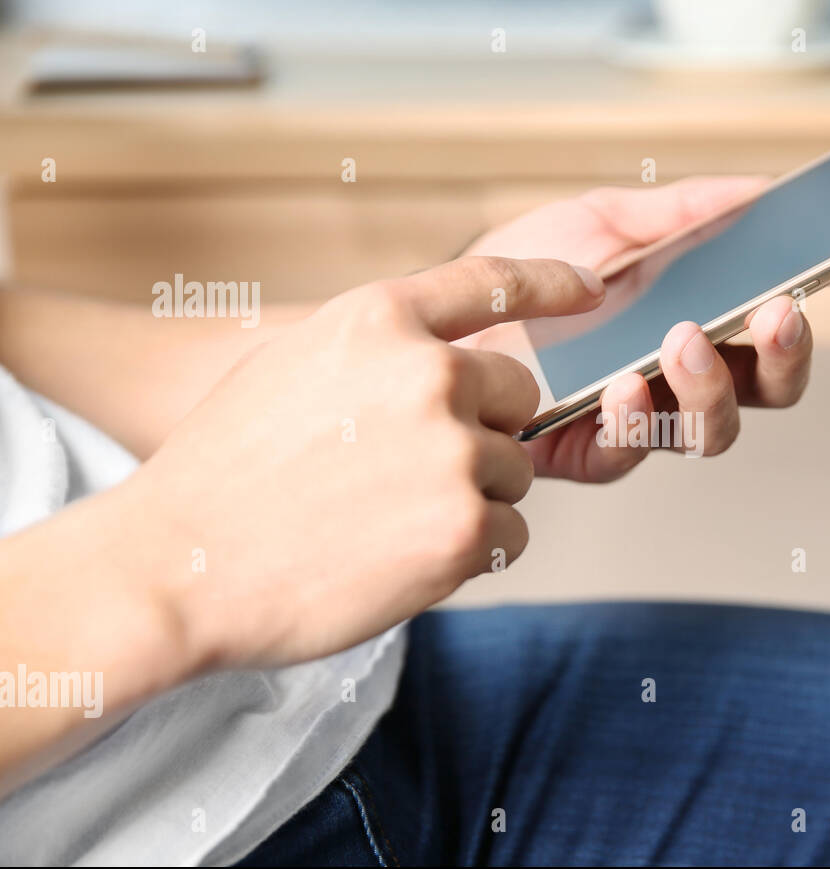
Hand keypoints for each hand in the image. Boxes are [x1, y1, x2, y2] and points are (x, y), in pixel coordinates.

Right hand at [121, 257, 603, 670]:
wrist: (178, 568)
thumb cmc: (222, 474)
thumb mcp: (291, 366)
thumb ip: (376, 350)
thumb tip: (441, 358)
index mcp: (378, 319)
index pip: (492, 280)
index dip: (552, 282)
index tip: (593, 288)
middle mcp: (428, 373)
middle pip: (517, 394)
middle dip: (481, 431)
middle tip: (406, 474)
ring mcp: (451, 451)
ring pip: (514, 470)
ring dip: (472, 497)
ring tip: (386, 522)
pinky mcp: (464, 529)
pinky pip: (511, 534)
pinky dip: (471, 553)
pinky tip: (402, 560)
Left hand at [464, 176, 829, 481]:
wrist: (446, 316)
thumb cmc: (527, 272)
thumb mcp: (606, 220)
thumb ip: (683, 212)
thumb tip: (761, 190)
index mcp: (703, 320)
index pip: (783, 315)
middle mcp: (684, 378)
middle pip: (771, 389)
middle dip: (786, 356)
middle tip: (776, 315)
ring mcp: (642, 420)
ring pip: (714, 431)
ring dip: (711, 386)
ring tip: (684, 340)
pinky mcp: (589, 454)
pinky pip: (630, 455)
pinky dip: (632, 421)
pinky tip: (619, 385)